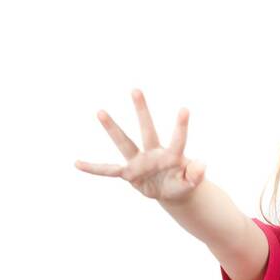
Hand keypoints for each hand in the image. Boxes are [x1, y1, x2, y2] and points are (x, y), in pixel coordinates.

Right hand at [74, 89, 206, 200]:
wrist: (172, 191)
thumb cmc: (182, 182)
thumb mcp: (191, 183)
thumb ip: (196, 175)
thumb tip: (202, 165)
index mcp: (172, 156)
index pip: (178, 140)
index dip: (181, 127)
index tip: (185, 109)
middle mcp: (153, 153)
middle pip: (147, 129)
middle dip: (142, 111)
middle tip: (136, 89)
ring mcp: (139, 162)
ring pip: (124, 143)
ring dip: (113, 128)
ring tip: (100, 111)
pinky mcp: (129, 173)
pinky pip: (109, 171)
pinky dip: (94, 169)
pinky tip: (77, 163)